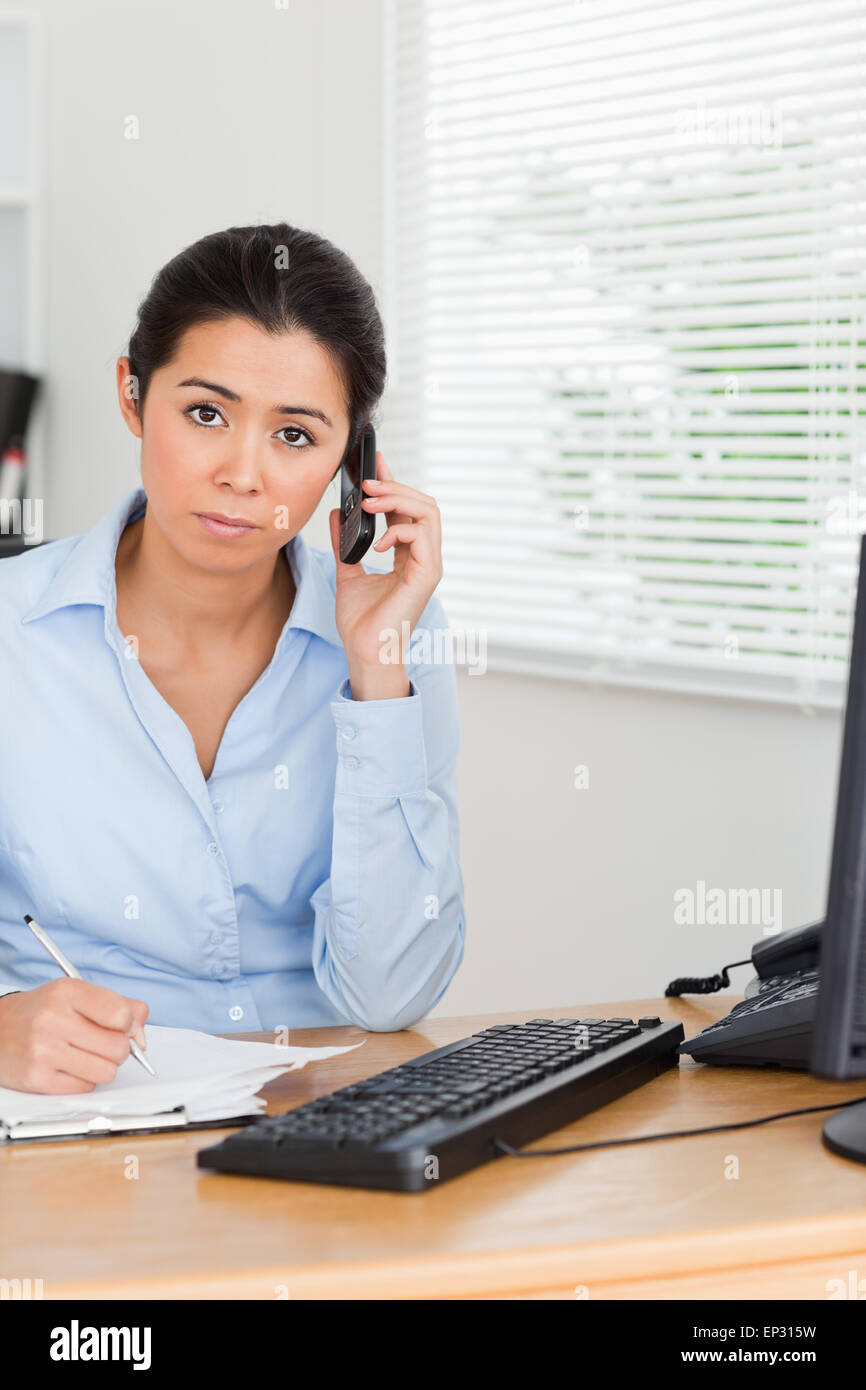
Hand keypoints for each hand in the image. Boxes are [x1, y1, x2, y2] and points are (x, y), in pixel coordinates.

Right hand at [0, 979, 149, 1093]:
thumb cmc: (41, 1011)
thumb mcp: (76, 993)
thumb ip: (118, 1005)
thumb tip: (141, 1036)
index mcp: (66, 992)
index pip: (121, 1014)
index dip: (130, 1024)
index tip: (124, 1026)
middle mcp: (53, 1020)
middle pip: (118, 1048)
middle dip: (117, 1049)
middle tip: (101, 1042)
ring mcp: (43, 1051)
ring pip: (106, 1072)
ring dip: (102, 1066)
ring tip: (84, 1054)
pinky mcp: (37, 1079)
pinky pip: (85, 1088)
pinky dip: (83, 1080)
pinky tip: (67, 1066)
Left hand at [328, 451, 442, 699]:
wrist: (366, 652)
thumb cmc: (361, 623)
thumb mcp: (347, 572)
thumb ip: (345, 543)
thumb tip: (338, 513)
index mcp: (409, 556)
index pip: (408, 509)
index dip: (393, 483)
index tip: (375, 463)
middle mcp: (424, 558)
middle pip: (423, 504)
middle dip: (395, 487)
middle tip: (368, 483)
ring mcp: (429, 565)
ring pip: (428, 512)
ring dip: (398, 500)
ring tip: (370, 503)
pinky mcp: (427, 575)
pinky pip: (421, 536)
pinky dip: (398, 530)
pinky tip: (376, 541)